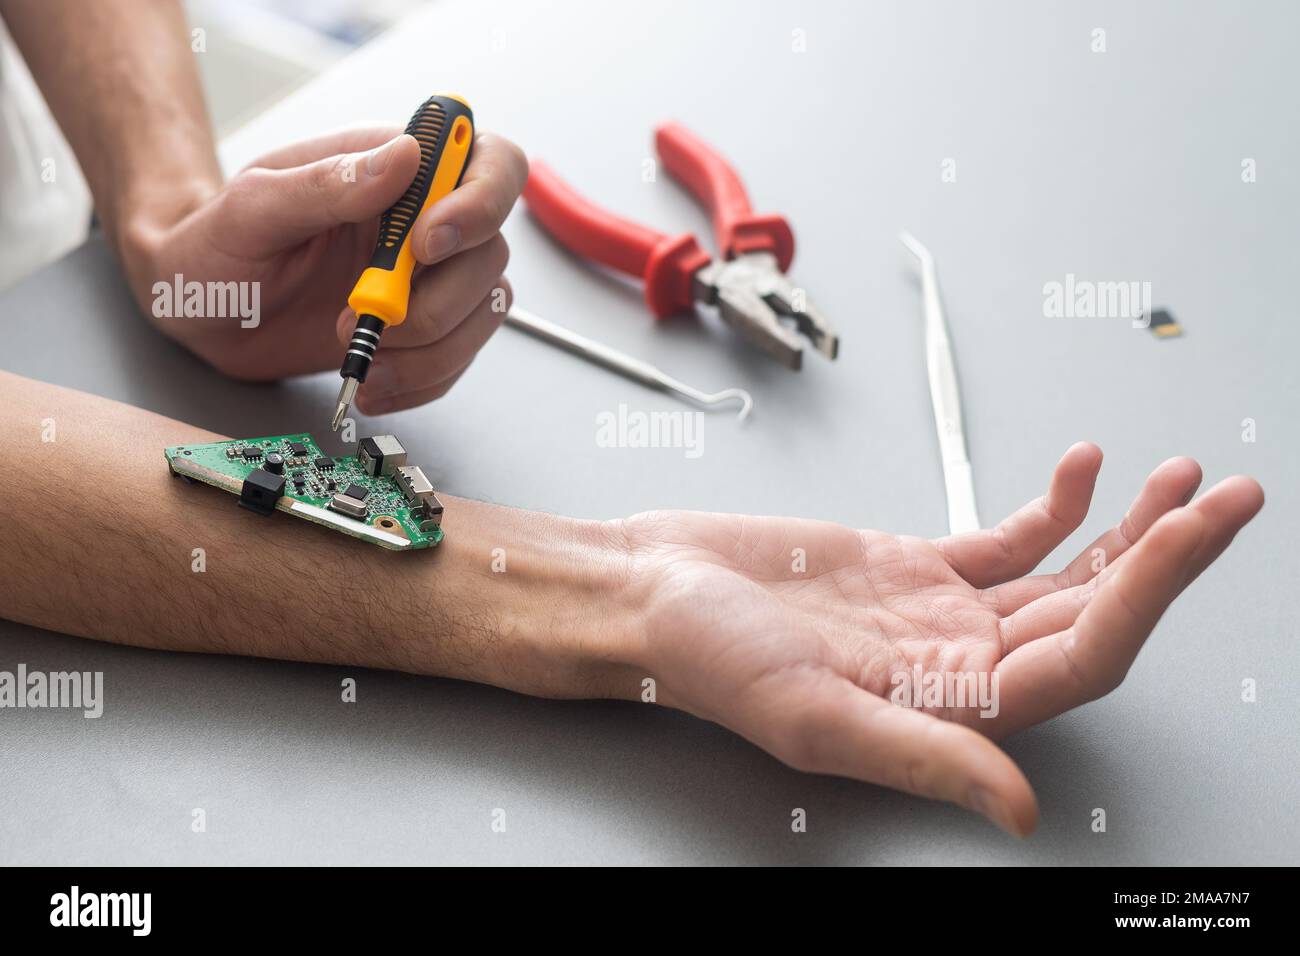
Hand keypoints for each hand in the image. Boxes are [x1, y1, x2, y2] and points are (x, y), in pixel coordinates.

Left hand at [118, 127, 527, 413]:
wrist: (198, 311)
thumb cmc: (216, 245)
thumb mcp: (254, 208)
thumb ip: (327, 183)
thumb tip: (403, 158)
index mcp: (393, 168)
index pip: (489, 163)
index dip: (481, 203)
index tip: (426, 245)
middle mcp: (424, 219)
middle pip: (490, 252)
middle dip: (437, 301)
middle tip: (364, 318)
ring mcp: (428, 278)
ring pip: (484, 311)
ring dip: (432, 350)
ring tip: (364, 360)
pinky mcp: (422, 330)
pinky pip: (458, 358)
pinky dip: (424, 382)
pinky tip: (374, 383)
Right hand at [624, 444, 1262, 834]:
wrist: (652, 591)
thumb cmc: (707, 658)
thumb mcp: (810, 715)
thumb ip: (923, 755)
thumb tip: (1018, 810)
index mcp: (946, 706)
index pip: (1078, 657)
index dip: (1145, 599)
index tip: (1190, 533)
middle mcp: (957, 663)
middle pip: (1092, 614)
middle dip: (1168, 556)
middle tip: (1228, 498)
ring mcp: (941, 612)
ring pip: (1063, 575)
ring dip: (1127, 531)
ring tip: (1182, 482)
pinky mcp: (914, 566)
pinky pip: (1006, 540)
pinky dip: (1054, 507)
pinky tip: (1084, 471)